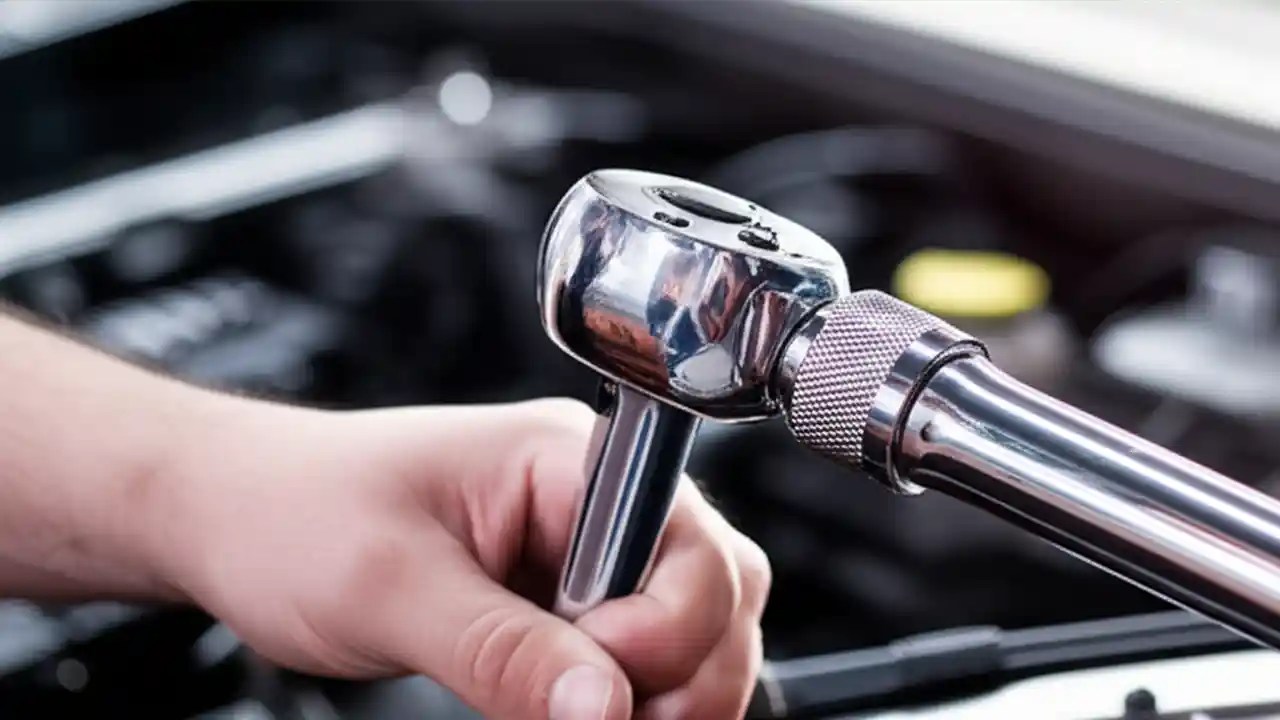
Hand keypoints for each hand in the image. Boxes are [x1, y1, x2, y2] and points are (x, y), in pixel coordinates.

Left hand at [155, 397, 770, 718]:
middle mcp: (591, 499)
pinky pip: (633, 658)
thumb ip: (502, 650)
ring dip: (670, 694)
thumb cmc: (290, 511)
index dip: (665, 628)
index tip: (605, 691)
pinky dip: (629, 703)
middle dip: (689, 672)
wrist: (230, 517)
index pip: (682, 544)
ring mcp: (578, 552)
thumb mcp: (390, 587)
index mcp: (565, 458)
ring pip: (692, 629)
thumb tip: (602, 709)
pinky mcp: (556, 602)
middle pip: (715, 587)